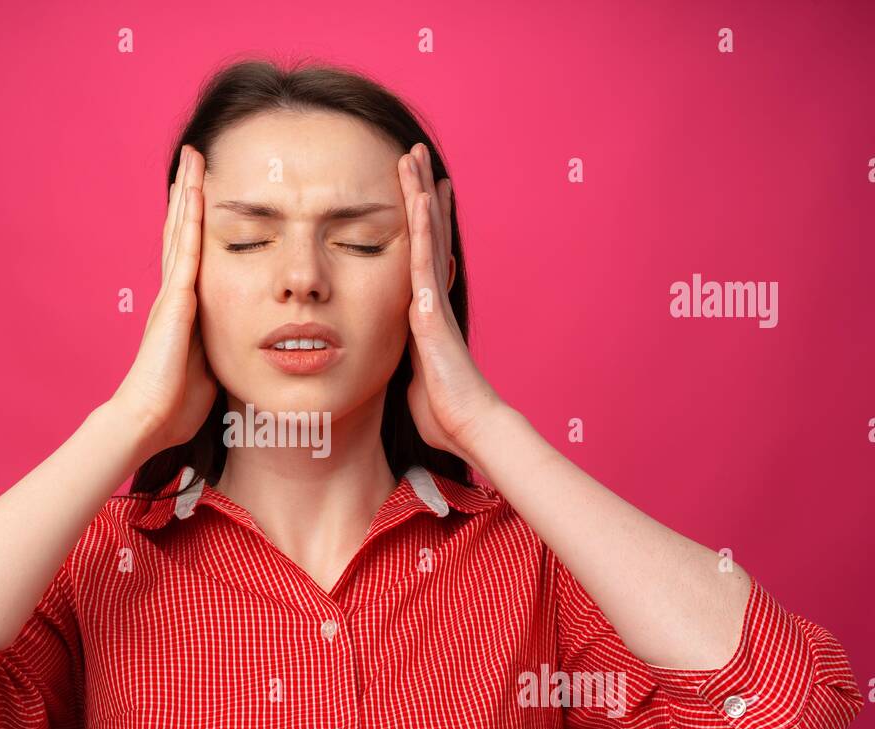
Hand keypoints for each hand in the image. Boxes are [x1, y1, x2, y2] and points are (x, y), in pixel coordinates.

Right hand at [109, 144, 218, 457]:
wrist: (149, 421)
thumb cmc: (177, 406)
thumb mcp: (209, 369)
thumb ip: (219, 349)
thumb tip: (241, 346)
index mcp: (184, 310)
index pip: (191, 255)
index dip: (196, 223)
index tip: (205, 192)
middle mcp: (175, 294)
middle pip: (182, 233)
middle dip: (189, 195)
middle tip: (195, 158)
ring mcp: (172, 295)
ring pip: (181, 232)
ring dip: (187, 194)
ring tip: (193, 158)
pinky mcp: (174, 303)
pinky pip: (186, 253)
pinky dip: (190, 221)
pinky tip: (194, 193)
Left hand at [398, 143, 502, 459]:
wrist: (470, 427)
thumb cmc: (445, 415)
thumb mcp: (416, 384)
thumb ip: (410, 366)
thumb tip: (405, 370)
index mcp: (426, 315)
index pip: (422, 258)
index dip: (423, 224)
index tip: (421, 193)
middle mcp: (432, 298)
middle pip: (428, 235)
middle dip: (421, 194)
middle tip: (415, 155)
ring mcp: (433, 300)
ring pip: (426, 236)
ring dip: (419, 194)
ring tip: (413, 155)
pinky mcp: (430, 310)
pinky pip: (423, 260)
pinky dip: (423, 226)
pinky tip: (420, 196)